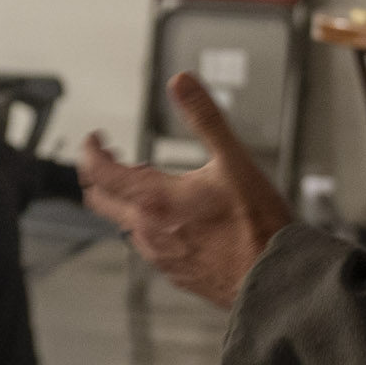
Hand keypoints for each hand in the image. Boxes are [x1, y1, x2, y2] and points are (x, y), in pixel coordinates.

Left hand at [79, 73, 289, 307]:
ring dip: (128, 201)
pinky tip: (174, 219)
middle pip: (101, 201)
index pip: (99, 173)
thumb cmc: (257, 226)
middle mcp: (148, 230)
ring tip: (150, 185)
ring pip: (125, 224)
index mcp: (154, 200)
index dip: (90, 151)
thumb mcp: (234, 161)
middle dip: (101, 175)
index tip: (96, 140)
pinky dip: (149, 224)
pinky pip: (148, 245)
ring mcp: (158, 255)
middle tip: (112, 158)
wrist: (274, 280)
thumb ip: (205, 117)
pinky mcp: (173, 273)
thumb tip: (182, 84)